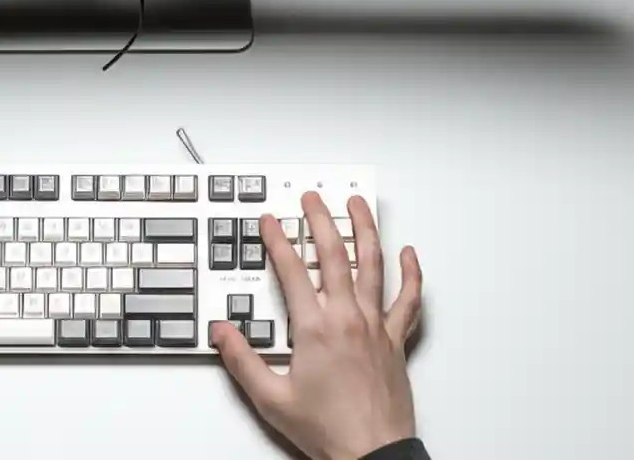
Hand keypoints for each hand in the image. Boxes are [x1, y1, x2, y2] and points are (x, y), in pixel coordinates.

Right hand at [211, 193, 422, 459]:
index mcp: (315, 328)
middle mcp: (348, 318)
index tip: (270, 220)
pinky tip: (409, 255)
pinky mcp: (395, 340)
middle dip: (320, 219)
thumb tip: (222, 332)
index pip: (291, 270)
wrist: (372, 453)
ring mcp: (376, 326)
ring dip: (364, 230)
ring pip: (373, 264)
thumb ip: (242, 360)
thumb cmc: (328, 430)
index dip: (277, 240)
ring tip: (356, 206)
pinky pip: (408, 299)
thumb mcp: (270, 398)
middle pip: (334, 254)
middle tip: (312, 199)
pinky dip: (411, 273)